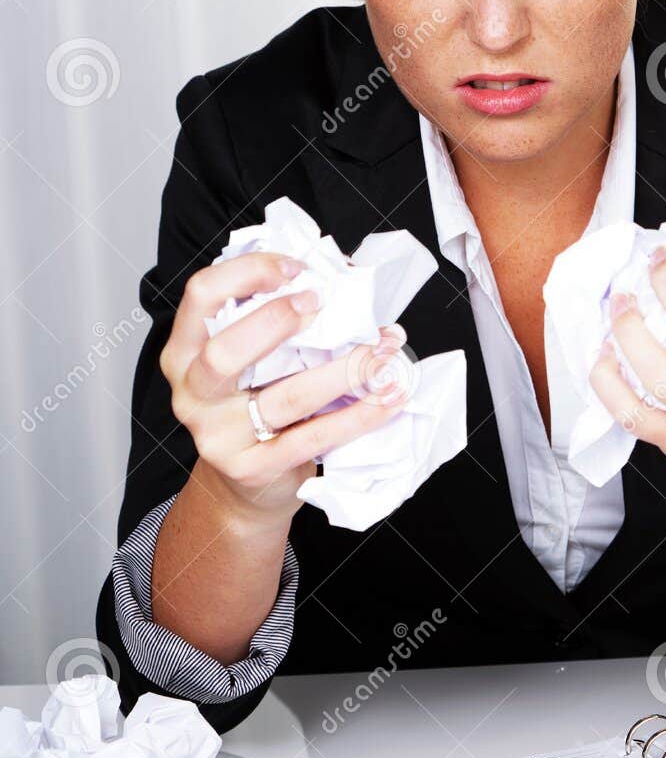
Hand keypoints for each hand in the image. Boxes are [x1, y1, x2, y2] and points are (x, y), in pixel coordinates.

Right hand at [160, 250, 408, 525]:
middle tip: (324, 304)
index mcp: (185, 351)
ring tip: (383, 352)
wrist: (246, 489)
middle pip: (224, 352)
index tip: (297, 268)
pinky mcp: (253, 468)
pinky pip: (313, 437)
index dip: (248, 272)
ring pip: (285, 396)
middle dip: (279, 321)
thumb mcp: (250, 361)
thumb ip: (274, 319)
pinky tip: (389, 398)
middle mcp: (192, 393)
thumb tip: (343, 274)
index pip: (202, 295)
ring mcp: (218, 436)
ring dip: (345, 370)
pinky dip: (358, 415)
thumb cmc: (255, 406)